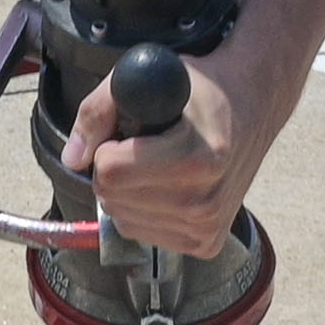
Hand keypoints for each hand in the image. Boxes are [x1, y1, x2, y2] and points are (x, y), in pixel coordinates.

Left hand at [63, 38, 287, 252]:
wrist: (252, 106)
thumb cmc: (197, 90)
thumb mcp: (143, 80)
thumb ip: (97, 112)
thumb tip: (73, 158)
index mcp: (198, 159)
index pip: (110, 171)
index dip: (106, 146)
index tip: (128, 131)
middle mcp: (206, 201)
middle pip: (112, 198)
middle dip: (114, 169)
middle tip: (144, 145)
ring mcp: (208, 227)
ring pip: (122, 220)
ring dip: (127, 191)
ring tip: (158, 163)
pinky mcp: (207, 243)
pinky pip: (142, 233)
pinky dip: (141, 210)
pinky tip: (167, 186)